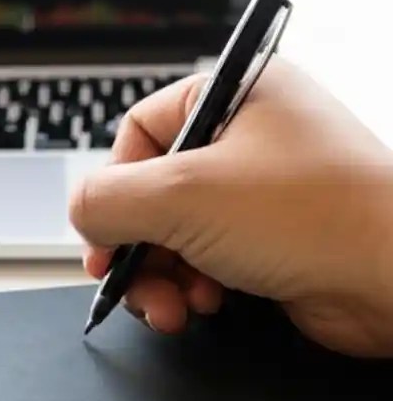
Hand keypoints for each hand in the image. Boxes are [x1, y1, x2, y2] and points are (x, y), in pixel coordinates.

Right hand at [69, 61, 392, 357]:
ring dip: (161, 274)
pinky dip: (192, 288)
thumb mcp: (182, 196)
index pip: (139, 131)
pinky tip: (204, 307)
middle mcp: (251, 137)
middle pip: (151, 190)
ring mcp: (264, 192)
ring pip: (174, 232)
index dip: (114, 185)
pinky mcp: (276, 242)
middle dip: (136, 244)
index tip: (104, 232)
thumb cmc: (318, 217)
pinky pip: (206, 261)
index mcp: (236, 93)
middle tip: (125, 278)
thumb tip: (82, 214)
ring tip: (173, 304)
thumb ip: (107, 200)